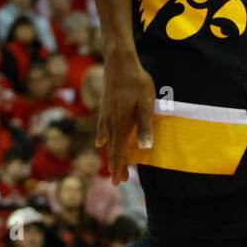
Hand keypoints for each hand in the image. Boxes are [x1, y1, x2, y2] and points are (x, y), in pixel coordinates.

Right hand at [97, 49, 155, 183]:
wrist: (119, 63)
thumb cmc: (137, 83)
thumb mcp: (146, 104)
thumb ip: (146, 126)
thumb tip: (146, 148)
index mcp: (121, 125)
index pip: (119, 153)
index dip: (119, 168)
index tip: (118, 182)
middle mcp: (110, 123)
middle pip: (113, 149)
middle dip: (117, 164)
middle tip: (121, 179)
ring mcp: (105, 115)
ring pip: (107, 139)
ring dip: (111, 152)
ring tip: (114, 163)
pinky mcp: (104, 106)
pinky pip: (102, 127)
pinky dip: (102, 137)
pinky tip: (100, 142)